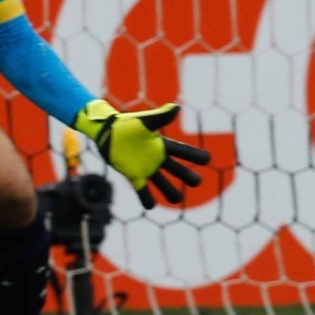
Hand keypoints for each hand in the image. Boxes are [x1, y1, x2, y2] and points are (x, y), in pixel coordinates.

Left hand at [72, 101, 210, 208]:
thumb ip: (161, 117)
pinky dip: (146, 198)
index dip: (195, 155)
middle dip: (187, 176)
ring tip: (178, 200)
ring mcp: (146, 168)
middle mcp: (156, 158)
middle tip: (197, 182)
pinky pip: (142, 190)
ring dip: (170, 191)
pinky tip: (151, 206)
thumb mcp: (145, 121)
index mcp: (161, 145)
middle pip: (176, 169)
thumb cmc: (127, 124)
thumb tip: (177, 107)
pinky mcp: (134, 175)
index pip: (182, 151)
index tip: (207, 159)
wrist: (107, 132)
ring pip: (162, 183)